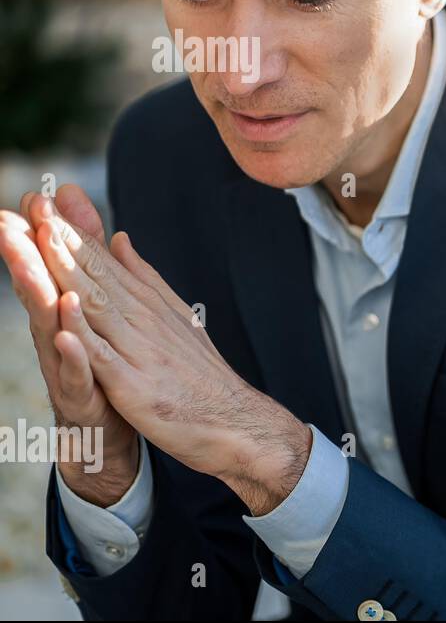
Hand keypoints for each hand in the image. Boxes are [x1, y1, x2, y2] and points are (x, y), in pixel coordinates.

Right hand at [0, 187, 138, 505]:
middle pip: (39, 292)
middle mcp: (60, 338)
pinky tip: (68, 334)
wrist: (113, 437)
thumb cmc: (103, 371)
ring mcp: (66, 368)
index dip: (45, 234)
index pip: (55, 269)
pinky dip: (72, 353)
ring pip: (48, 329)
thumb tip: (89, 228)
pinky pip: (76, 374)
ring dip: (37, 295)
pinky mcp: (83, 398)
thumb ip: (93, 273)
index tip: (35, 197)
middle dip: (22, 256)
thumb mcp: (98, 319)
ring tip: (28, 263)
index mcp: (70, 316)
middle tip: (6, 220)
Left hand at [25, 193, 310, 514]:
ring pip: (93, 304)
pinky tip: (63, 309)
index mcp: (148, 304)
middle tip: (34, 202)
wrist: (234, 422)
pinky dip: (82, 332)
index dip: (71, 231)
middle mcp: (142, 319)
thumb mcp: (175, 317)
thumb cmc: (202, 375)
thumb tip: (121, 240)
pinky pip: (101, 355)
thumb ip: (144, 280)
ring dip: (63, 270)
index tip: (44, 200)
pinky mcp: (134, 384)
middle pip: (94, 274)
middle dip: (60, 238)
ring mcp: (138, 349)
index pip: (104, 262)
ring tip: (39, 237)